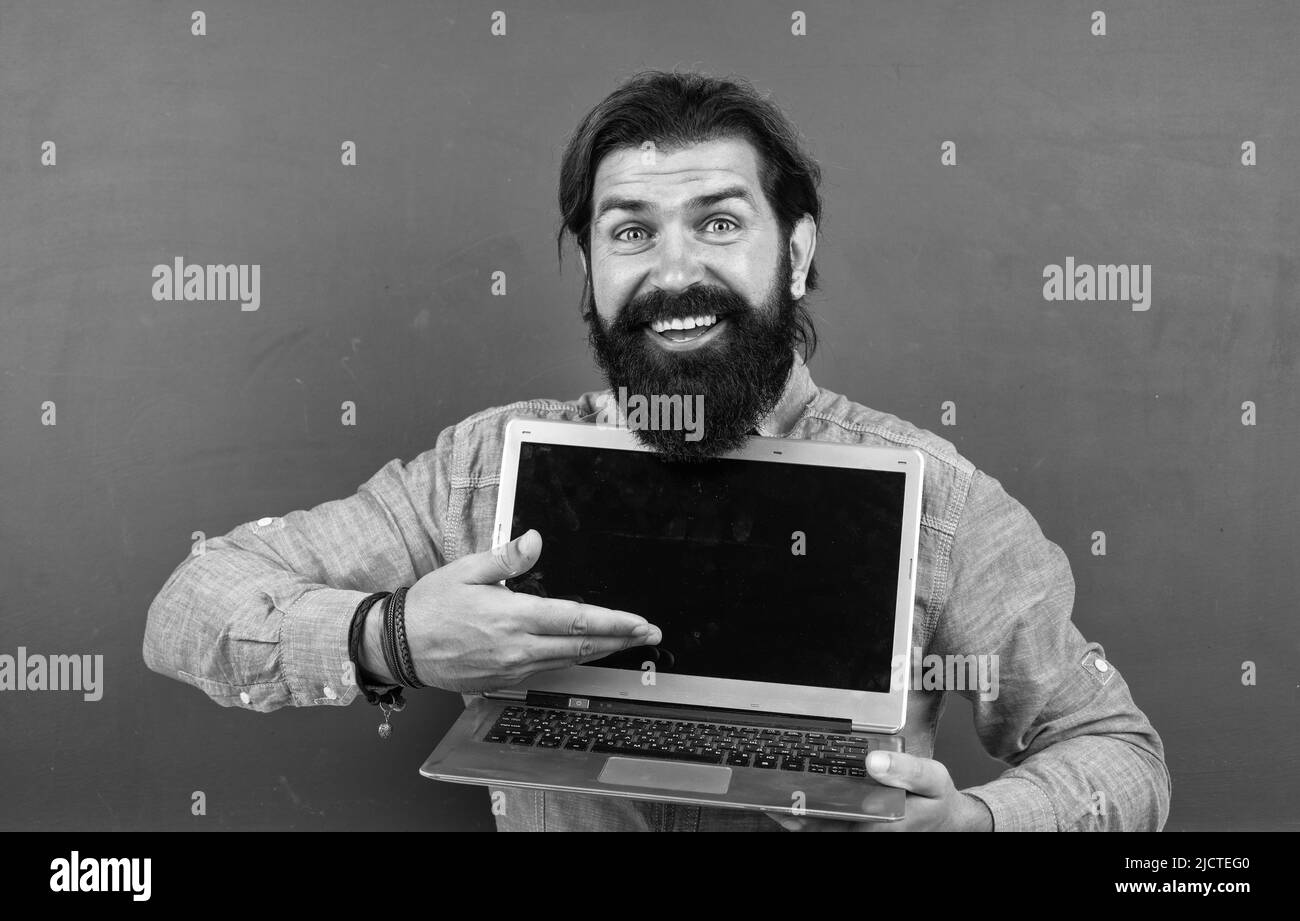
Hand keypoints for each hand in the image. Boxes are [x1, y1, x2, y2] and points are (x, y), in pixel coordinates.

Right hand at [364, 529, 660, 692]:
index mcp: (512, 617)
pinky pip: (547, 668)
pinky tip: (584, 651)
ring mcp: (512, 667)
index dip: (614, 623)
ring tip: (626, 641)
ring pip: (569, 660)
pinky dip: (572, 658)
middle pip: (582, 645)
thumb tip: (535, 540)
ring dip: (601, 650)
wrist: (399, 646)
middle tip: (650, 635)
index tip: (640, 623)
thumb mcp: (466, 570)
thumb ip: (506, 558)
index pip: (576, 620)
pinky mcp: (503, 679)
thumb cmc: (429, 606)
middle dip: (621, 640)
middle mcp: (517, 647)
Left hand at [766, 750, 993, 831]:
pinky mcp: (855, 830)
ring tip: (764, 795)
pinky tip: (787, 803)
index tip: (782, 787)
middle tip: (762, 789)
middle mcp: (864, 831)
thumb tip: (873, 760)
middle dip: (790, 806)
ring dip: (792, 813)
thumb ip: (906, 770)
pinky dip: (804, 817)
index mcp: (880, 821)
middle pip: (819, 822)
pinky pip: (825, 827)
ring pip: (817, 827)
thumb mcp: (933, 779)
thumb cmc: (937, 800)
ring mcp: (857, 832)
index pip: (834, 812)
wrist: (948, 821)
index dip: (805, 802)